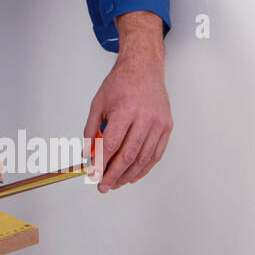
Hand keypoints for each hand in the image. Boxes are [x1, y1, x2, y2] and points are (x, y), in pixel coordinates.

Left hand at [86, 12, 171, 191]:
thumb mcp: (98, 103)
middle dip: (114, 174)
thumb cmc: (120, 84)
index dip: (101, 163)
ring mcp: (159, 123)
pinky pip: (156, 153)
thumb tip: (87, 154)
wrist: (144, 69)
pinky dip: (144, 167)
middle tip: (103, 185)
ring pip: (144, 158)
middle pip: (129, 155)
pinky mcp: (167, 127)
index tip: (93, 174)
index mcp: (125, 110)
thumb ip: (91, 130)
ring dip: (129, 175)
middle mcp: (145, 117)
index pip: (111, 144)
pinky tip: (133, 175)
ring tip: (116, 183)